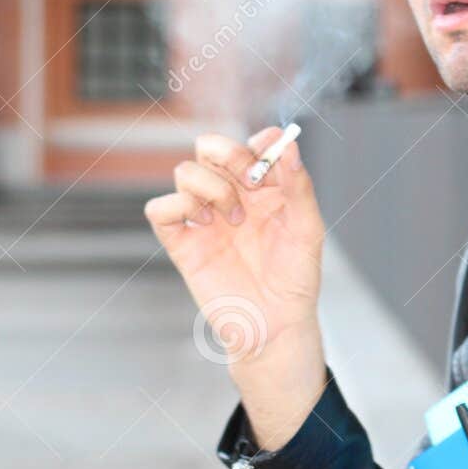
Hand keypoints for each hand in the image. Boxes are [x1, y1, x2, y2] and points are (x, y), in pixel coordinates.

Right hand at [144, 127, 327, 447]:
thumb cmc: (295, 280)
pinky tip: (204, 223)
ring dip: (211, 186)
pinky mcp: (182, 243)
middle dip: (228, 153)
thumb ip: (299, 186)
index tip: (270, 161)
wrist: (275, 325)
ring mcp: (204, 218)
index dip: (259, 143)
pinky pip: (160, 209)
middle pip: (209, 146)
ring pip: (185, 172)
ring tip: (235, 219)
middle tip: (249, 180)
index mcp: (263, 188)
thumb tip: (290, 145)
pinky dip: (177, 206)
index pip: (251, 143)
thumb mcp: (308, 229)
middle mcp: (231, 196)